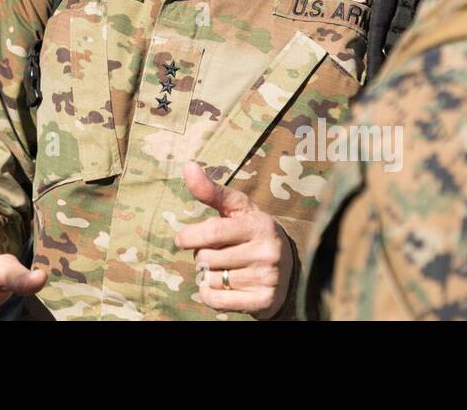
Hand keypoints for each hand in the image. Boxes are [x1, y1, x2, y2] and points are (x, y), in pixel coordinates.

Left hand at [174, 161, 290, 319]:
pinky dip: (208, 295)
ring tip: (222, 269)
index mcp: (259, 225)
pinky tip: (220, 286)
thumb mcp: (237, 209)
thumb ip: (211, 190)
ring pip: (210, 280)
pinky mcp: (263, 301)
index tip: (181, 239)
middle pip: (207, 258)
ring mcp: (267, 278)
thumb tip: (187, 166)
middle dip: (201, 256)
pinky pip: (216, 301)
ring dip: (206, 275)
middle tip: (214, 253)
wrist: (286, 268)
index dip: (190, 236)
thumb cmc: (251, 232)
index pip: (214, 231)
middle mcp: (266, 252)